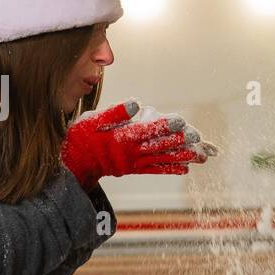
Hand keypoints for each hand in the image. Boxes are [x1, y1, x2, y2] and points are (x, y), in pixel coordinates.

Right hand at [61, 100, 204, 190]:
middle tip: (199, 138)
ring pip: (162, 158)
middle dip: (181, 141)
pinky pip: (155, 170)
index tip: (181, 121)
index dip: (165, 125)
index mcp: (123, 137)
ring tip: (200, 156)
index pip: (148, 130)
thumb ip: (115, 112)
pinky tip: (184, 169)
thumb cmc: (81, 138)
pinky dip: (170, 169)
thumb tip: (136, 103)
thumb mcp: (92, 120)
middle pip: (160, 145)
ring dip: (182, 156)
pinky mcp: (133, 169)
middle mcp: (132, 151)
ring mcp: (134, 162)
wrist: (74, 164)